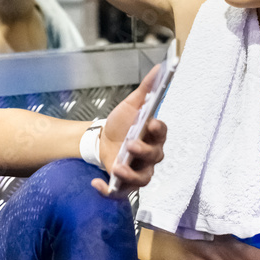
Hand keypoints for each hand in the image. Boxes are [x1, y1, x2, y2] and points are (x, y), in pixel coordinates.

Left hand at [92, 64, 167, 196]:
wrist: (102, 140)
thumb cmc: (122, 123)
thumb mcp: (132, 105)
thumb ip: (147, 89)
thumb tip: (160, 68)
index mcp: (154, 136)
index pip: (162, 134)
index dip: (159, 130)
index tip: (152, 122)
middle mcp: (150, 156)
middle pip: (154, 157)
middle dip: (143, 151)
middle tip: (131, 144)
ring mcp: (138, 171)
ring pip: (142, 179)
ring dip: (131, 174)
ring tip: (117, 167)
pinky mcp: (124, 183)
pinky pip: (121, 191)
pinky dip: (108, 190)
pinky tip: (97, 183)